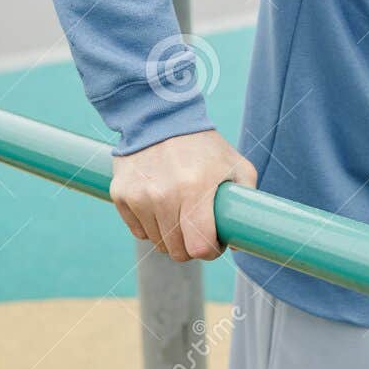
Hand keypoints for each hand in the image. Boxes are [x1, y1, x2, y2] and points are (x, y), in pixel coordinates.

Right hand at [109, 129, 257, 261]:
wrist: (159, 117)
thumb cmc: (203, 145)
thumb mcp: (235, 165)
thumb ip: (247, 199)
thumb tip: (240, 240)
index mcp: (196, 189)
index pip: (200, 248)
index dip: (210, 250)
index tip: (213, 240)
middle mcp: (165, 195)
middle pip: (177, 251)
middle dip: (190, 245)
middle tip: (196, 227)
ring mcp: (139, 196)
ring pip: (157, 242)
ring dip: (169, 234)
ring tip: (178, 210)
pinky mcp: (121, 194)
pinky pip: (137, 231)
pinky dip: (149, 225)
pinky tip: (158, 204)